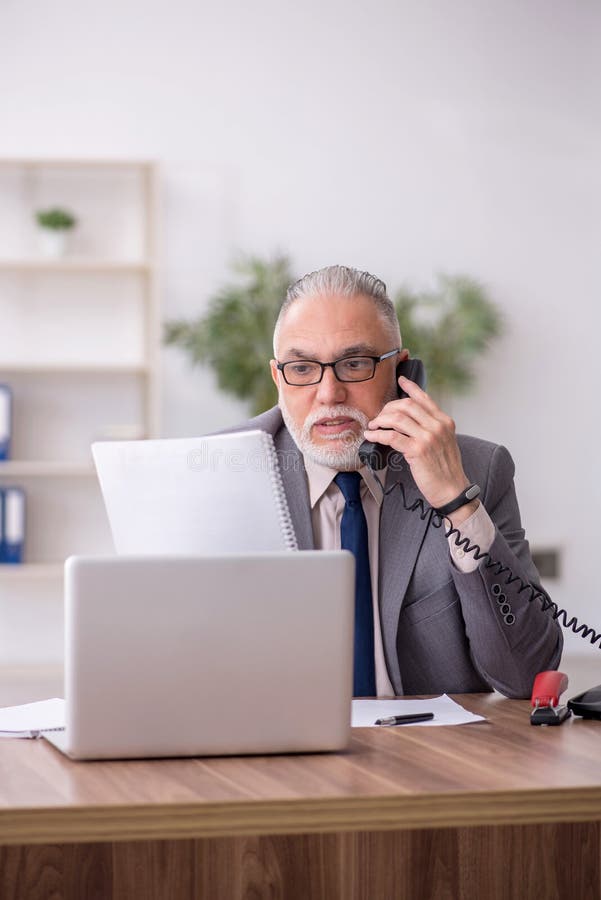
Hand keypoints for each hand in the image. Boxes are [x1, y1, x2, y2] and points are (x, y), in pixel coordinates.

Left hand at [364, 376, 478, 521]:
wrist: (452, 490)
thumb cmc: (445, 469)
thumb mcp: (444, 442)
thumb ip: (432, 429)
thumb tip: (409, 421)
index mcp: (444, 421)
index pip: (424, 398)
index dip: (411, 387)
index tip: (400, 380)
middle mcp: (438, 426)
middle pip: (407, 405)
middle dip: (388, 408)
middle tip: (379, 417)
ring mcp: (428, 437)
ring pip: (397, 418)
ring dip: (380, 421)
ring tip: (373, 427)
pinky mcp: (417, 450)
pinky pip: (391, 437)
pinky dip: (377, 435)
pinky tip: (371, 437)